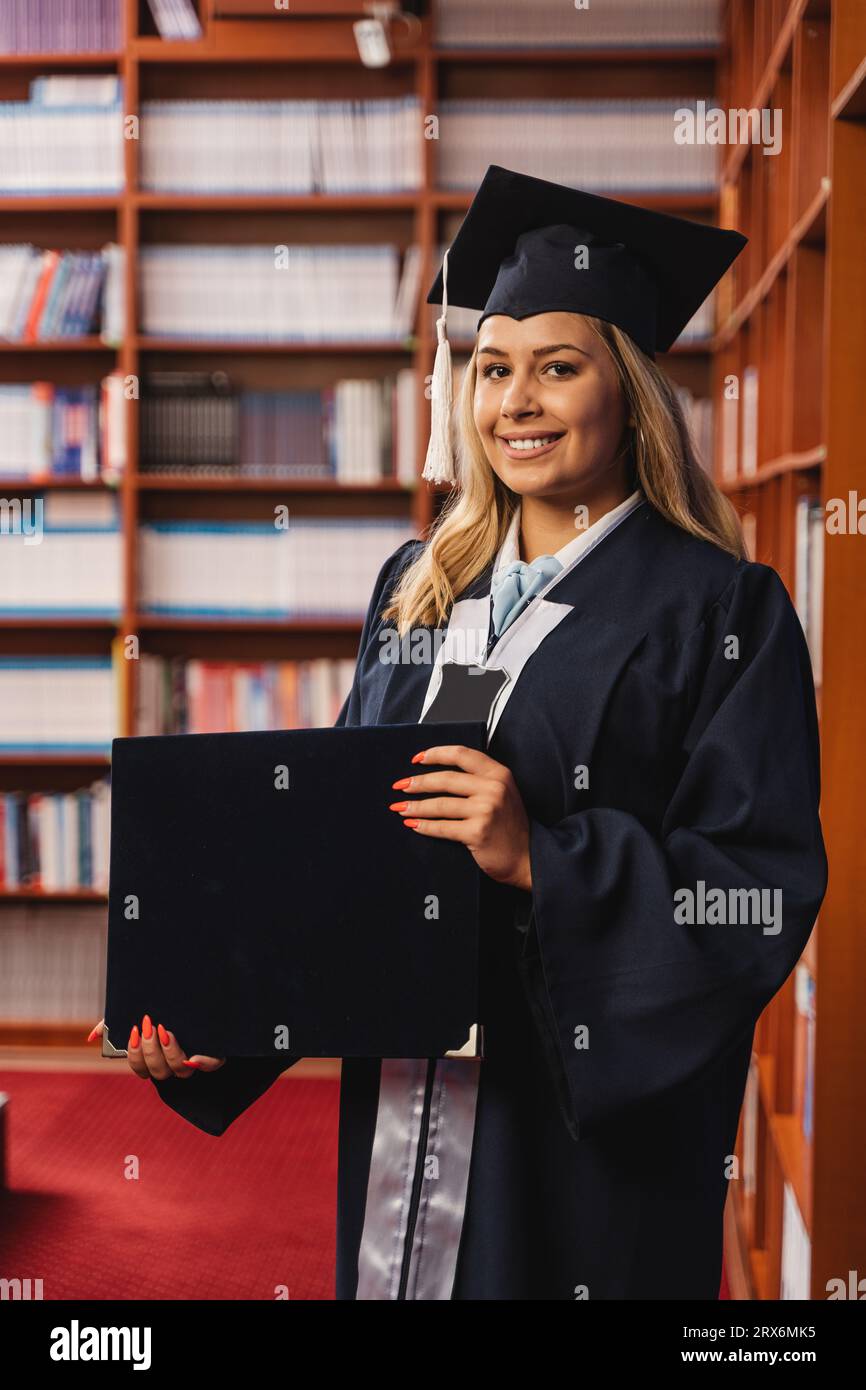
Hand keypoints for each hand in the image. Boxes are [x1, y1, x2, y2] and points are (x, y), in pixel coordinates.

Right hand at [86, 1017, 225, 1080]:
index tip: (134, 1032)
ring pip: (180, 1071)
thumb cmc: (161, 1003)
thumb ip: (113, 1022)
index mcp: (154, 1055)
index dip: (135, 1056)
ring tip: (166, 1030)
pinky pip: (211, 1065)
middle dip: (151, 1051)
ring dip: (171, 1054)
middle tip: (150, 1025)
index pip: (140, 1069)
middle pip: (158, 1072)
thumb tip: (93, 1037)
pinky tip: (194, 1055)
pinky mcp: (214, 1052)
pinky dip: (203, 1063)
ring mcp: (193, 1058)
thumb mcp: (135, 1009)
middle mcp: (173, 1062)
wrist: (196, 987)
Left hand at [389, 743, 532, 891]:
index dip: (435, 754)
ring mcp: (486, 811)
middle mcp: (493, 789)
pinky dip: (424, 826)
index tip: (417, 758)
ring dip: (415, 807)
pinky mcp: (477, 832)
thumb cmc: (511, 826)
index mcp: (499, 773)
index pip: (461, 754)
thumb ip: (479, 779)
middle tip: (400, 786)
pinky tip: (414, 824)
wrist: (527, 857)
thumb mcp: (503, 792)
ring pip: (440, 804)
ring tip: (400, 808)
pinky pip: (442, 827)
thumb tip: (437, 775)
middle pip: (445, 779)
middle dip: (417, 783)